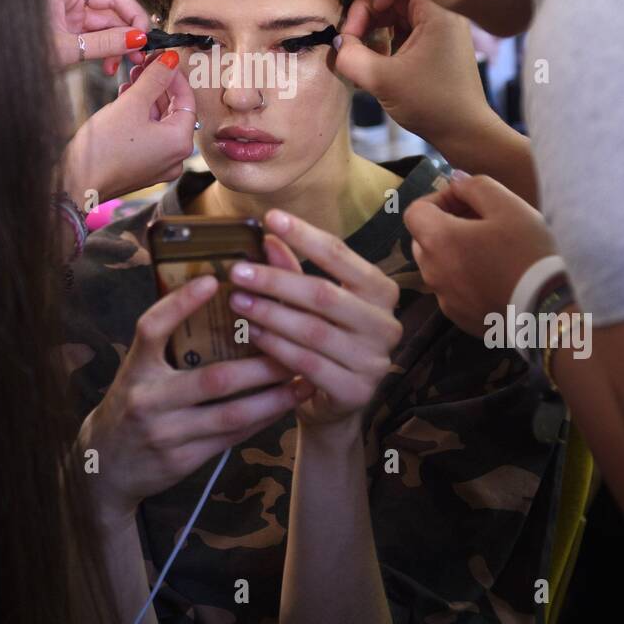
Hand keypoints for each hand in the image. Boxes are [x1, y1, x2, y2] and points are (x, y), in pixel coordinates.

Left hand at [47, 0, 151, 71]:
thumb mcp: (65, 50)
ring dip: (123, 41)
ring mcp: (70, 13)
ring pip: (108, 20)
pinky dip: (109, 48)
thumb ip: (104, 44)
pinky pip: (99, 34)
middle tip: (143, 45)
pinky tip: (111, 65)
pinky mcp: (71, 30)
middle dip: (131, 21)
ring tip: (131, 61)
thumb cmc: (18, 55)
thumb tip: (137, 40)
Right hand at [63, 51, 197, 203]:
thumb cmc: (103, 147)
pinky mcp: (143, 169)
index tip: (162, 59)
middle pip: (173, 112)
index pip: (187, 100)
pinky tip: (125, 100)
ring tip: (131, 79)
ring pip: (159, 123)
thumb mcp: (132, 104)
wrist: (76, 182)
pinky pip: (148, 137)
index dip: (174, 76)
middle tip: (143, 66)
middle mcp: (175, 158)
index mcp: (180, 143)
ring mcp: (159, 166)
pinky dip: (140, 118)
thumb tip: (171, 59)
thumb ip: (154, 79)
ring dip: (147, 100)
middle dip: (158, 86)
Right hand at [79, 274, 309, 522]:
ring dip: (273, 397)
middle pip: (213, 378)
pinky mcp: (182, 461)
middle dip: (261, 364)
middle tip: (295, 345)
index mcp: (135, 368)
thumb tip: (215, 298)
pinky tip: (284, 405)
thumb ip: (167, 343)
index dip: (180, 303)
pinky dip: (261, 420)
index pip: (151, 328)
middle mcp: (147, 399)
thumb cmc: (132, 403)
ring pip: (231, 414)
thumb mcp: (137, 370)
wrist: (105, 465)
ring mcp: (166, 434)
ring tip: (302, 379)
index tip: (213, 281)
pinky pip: (231, 438)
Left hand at [228, 211, 401, 432]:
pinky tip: (252, 333)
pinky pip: (308, 363)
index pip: (341, 255)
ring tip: (238, 300)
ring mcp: (374, 360)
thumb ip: (294, 271)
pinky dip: (276, 346)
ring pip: (313, 330)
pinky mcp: (356, 391)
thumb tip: (268, 236)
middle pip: (324, 294)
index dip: (304, 235)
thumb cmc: (322, 342)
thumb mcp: (311, 303)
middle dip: (276, 280)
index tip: (270, 219)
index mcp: (381, 291)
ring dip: (270, 313)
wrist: (333, 405)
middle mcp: (386, 324)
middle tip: (238, 271)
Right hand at [334, 0, 491, 149]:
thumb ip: (351, 57)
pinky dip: (382, 40)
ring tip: (360, 54)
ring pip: (393, 12)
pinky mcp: (431, 45)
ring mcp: (436, 30)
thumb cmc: (433, 104)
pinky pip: (400, 29)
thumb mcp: (383, 81)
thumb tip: (337, 44)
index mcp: (437, 11)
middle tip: (352, 42)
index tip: (373, 16)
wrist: (465, 132)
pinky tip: (374, 62)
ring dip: (371, 27)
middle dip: (367, 12)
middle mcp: (439, 14)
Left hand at [403, 173, 557, 336]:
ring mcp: (444, 299)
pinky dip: (464, 279)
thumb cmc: (528, 251)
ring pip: (438, 266)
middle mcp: (431, 272)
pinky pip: (452, 290)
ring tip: (491, 249)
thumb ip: (475, 186)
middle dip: (446, 224)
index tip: (466, 201)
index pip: (415, 211)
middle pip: (424, 238)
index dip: (439, 199)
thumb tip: (455, 181)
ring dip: (454, 252)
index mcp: (437, 240)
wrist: (550, 310)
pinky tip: (495, 277)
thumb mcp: (508, 206)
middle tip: (481, 222)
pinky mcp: (459, 318)